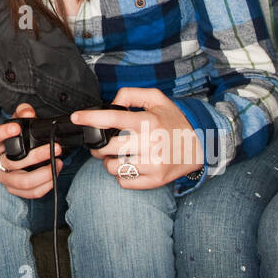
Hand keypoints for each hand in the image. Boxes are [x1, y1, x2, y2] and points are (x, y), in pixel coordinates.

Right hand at [0, 103, 64, 198]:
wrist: (15, 153)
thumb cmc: (17, 137)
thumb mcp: (19, 121)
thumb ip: (24, 112)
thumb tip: (28, 112)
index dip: (2, 133)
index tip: (16, 128)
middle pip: (12, 162)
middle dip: (37, 156)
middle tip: (54, 148)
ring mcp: (4, 178)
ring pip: (22, 181)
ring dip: (43, 174)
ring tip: (58, 163)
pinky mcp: (14, 190)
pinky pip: (30, 193)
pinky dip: (45, 186)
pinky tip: (54, 176)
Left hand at [74, 87, 201, 188]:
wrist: (200, 145)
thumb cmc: (174, 120)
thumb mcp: (156, 98)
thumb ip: (131, 95)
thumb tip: (111, 104)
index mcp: (148, 122)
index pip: (112, 119)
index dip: (90, 118)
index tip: (76, 117)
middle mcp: (150, 144)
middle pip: (106, 147)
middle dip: (96, 144)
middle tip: (100, 142)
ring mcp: (153, 165)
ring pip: (112, 167)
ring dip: (108, 161)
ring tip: (117, 154)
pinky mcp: (155, 181)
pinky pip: (124, 182)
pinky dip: (120, 175)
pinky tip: (129, 165)